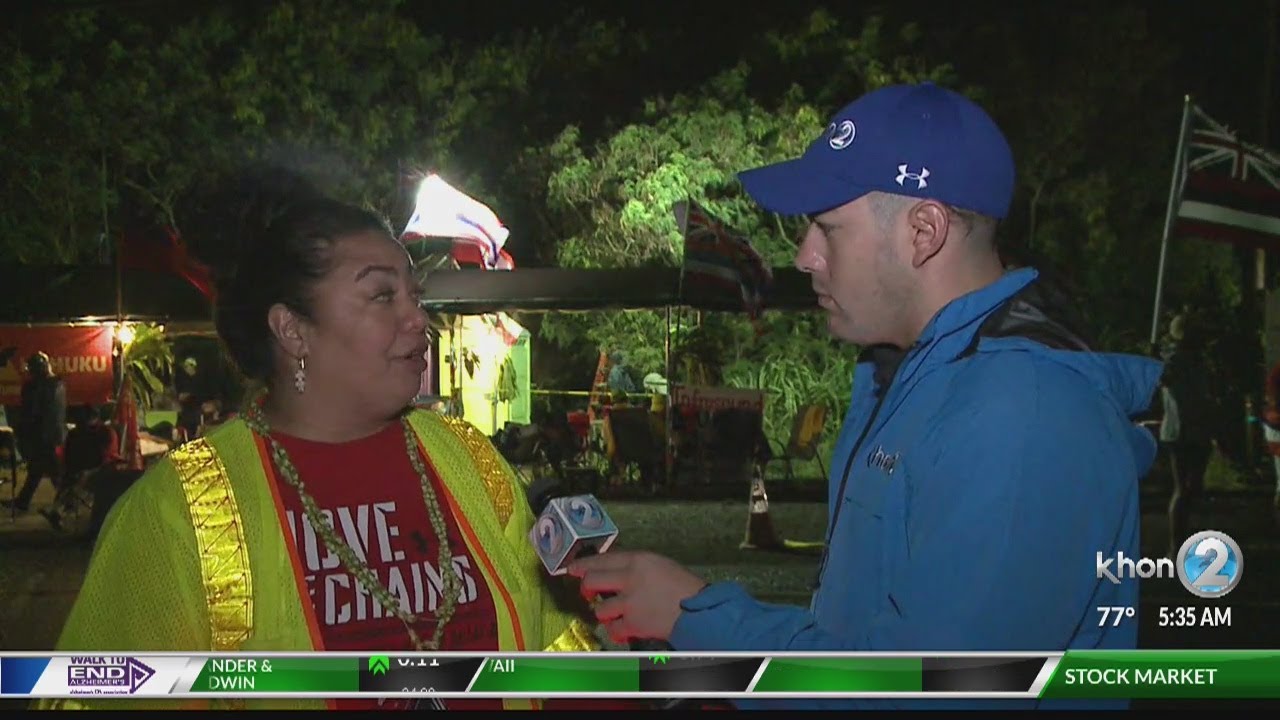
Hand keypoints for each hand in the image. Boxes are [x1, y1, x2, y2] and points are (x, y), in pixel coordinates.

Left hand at [567, 550, 707, 643]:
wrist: (697, 609)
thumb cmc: (683, 585)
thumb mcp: (659, 565)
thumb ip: (636, 567)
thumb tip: (614, 572)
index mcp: (638, 560)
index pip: (602, 559)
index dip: (584, 564)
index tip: (573, 569)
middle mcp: (629, 578)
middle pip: (592, 580)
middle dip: (586, 588)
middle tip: (587, 593)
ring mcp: (629, 602)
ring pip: (600, 609)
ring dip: (605, 613)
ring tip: (615, 614)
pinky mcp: (632, 623)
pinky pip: (613, 629)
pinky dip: (617, 631)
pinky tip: (624, 629)